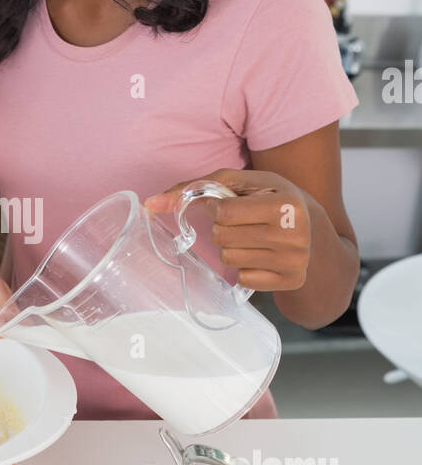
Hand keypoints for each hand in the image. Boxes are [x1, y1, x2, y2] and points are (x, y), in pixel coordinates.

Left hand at [144, 168, 311, 291]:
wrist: (316, 230)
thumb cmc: (272, 198)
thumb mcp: (243, 183)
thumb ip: (195, 187)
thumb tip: (149, 203)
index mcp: (287, 204)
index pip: (224, 213)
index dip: (219, 209)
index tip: (232, 206)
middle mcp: (296, 235)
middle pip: (223, 237)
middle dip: (224, 228)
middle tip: (244, 223)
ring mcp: (296, 261)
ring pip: (230, 259)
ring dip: (232, 247)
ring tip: (253, 237)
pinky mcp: (291, 281)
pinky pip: (242, 278)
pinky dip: (244, 267)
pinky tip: (262, 255)